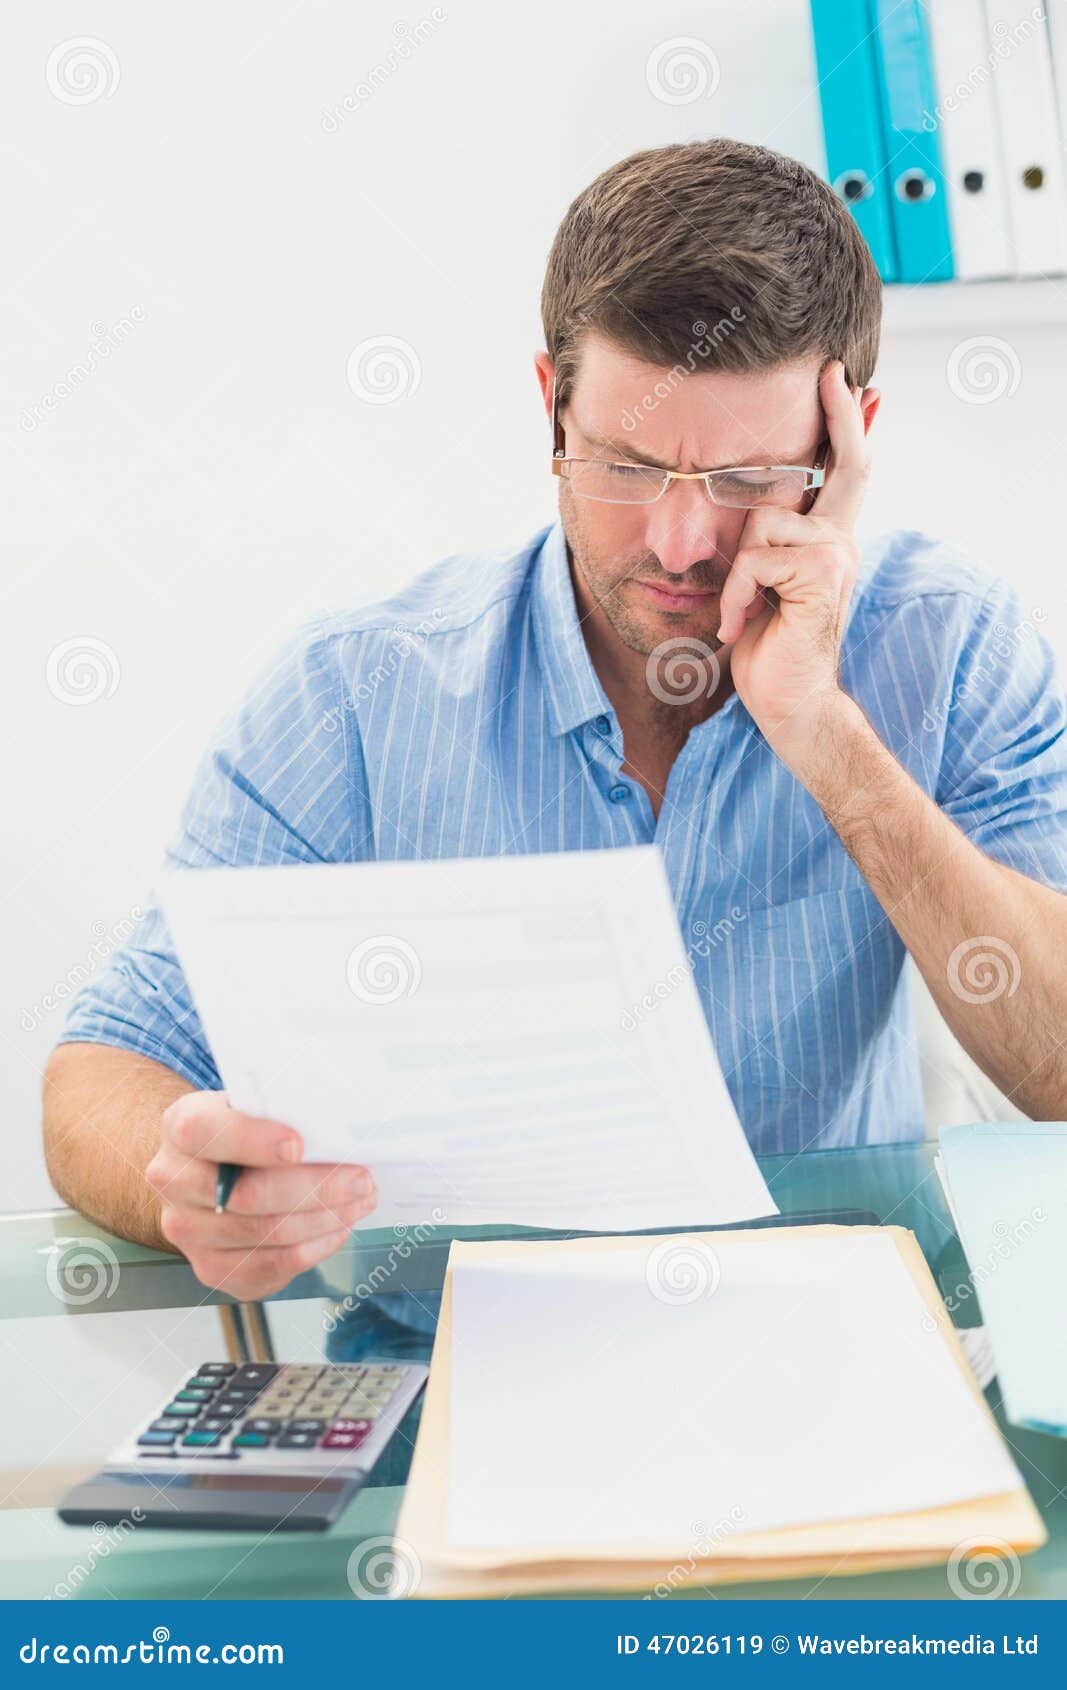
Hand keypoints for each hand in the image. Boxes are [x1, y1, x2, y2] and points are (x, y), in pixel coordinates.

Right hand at [145, 1091, 377, 1299]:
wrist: (211, 1167)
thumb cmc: (244, 1130)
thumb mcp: (254, 1104)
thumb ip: (282, 1109)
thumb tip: (338, 1124)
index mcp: (181, 1125)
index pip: (204, 1132)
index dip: (253, 1140)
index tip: (299, 1145)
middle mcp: (173, 1181)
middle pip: (246, 1194)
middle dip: (315, 1188)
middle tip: (361, 1178)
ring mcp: (187, 1230)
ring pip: (265, 1233)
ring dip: (325, 1219)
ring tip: (359, 1200)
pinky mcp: (211, 1268)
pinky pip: (270, 1267)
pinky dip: (313, 1248)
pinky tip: (336, 1228)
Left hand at [716, 361, 871, 771]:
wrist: (786, 704)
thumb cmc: (764, 648)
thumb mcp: (756, 585)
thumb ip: (758, 544)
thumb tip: (735, 500)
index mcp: (828, 539)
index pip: (845, 469)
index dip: (846, 422)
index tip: (843, 377)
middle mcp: (841, 540)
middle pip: (841, 464)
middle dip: (839, 415)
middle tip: (831, 372)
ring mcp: (836, 555)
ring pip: (762, 523)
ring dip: (735, 574)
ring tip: (740, 612)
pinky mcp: (821, 575)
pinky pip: (755, 559)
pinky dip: (735, 595)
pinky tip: (741, 626)